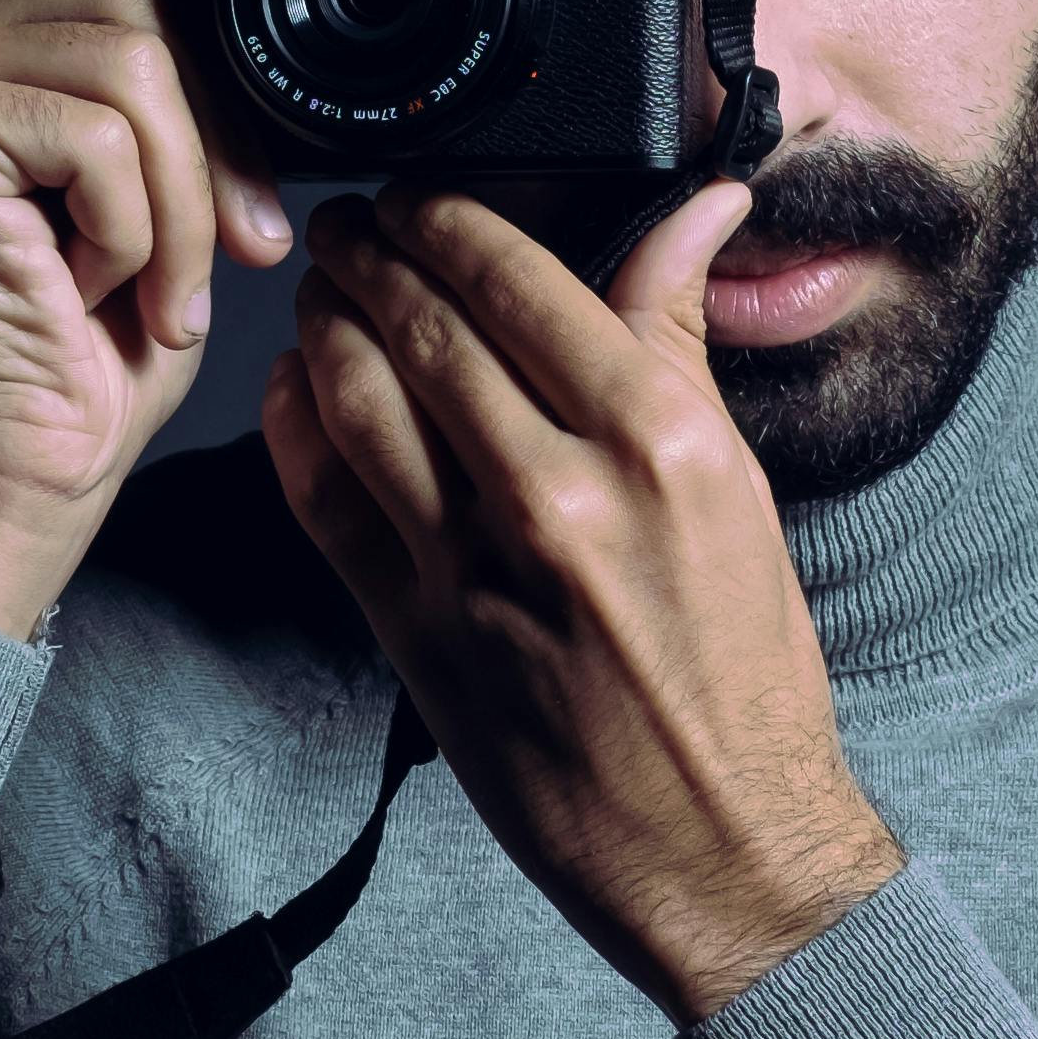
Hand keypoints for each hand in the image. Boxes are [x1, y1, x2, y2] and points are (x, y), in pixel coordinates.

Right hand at [0, 0, 298, 635]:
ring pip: (137, 59)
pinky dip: (142, 224)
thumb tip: (251, 7)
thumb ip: (166, 63)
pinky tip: (98, 284)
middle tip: (237, 231)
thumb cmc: (94, 330)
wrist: (25, 457)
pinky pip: (105, 131)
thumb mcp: (154, 166)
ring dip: (185, 193)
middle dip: (220, 120)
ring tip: (158, 278)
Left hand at [261, 180, 904, 1021]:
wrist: (721, 846)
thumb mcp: (738, 488)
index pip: (521, 282)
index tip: (421, 192)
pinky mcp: (415, 635)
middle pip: (425, 327)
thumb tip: (696, 207)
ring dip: (323, 325)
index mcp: (658, 444)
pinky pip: (324, 502)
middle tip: (347, 222)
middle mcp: (561, 495)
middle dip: (369, 254)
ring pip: (359, 399)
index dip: (448, 218)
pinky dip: (295, 428)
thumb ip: (678, 341)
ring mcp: (475, 567)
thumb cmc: (744, 672)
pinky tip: (292, 389)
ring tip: (320, 288)